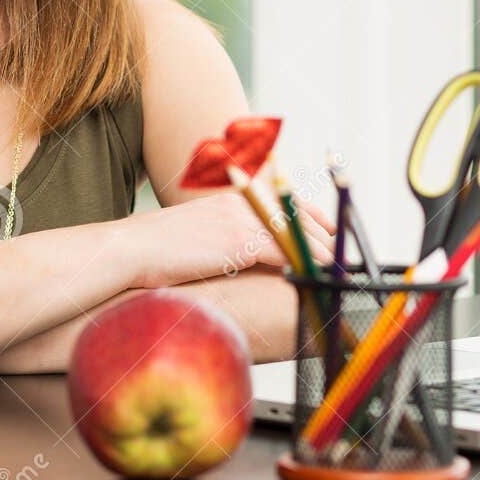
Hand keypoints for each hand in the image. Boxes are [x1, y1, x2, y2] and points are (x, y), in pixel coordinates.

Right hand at [122, 189, 335, 289]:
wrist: (130, 249)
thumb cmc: (155, 251)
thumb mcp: (195, 236)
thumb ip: (223, 238)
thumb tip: (236, 256)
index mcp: (234, 198)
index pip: (289, 204)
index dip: (317, 221)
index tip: (333, 238)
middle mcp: (244, 202)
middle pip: (302, 218)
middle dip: (329, 243)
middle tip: (348, 264)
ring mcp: (244, 220)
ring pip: (301, 235)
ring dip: (326, 257)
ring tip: (345, 276)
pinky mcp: (241, 241)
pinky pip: (288, 253)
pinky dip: (309, 267)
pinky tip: (322, 281)